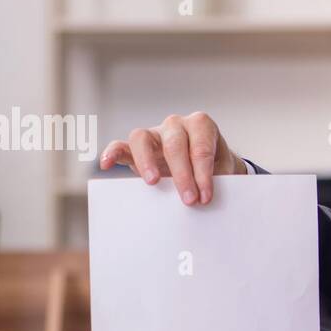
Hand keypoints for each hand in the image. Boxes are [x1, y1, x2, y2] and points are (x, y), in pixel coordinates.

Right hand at [99, 111, 246, 205]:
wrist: (211, 167)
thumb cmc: (218, 169)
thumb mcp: (225, 173)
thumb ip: (220, 183)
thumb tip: (211, 204)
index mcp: (201, 126)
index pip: (200, 148)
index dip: (203, 174)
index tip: (206, 196)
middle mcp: (176, 125)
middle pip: (174, 144)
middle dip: (182, 174)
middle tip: (189, 200)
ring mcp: (155, 135)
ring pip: (142, 138)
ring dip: (146, 161)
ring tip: (153, 183)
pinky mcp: (136, 148)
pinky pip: (120, 146)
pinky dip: (112, 152)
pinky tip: (106, 165)